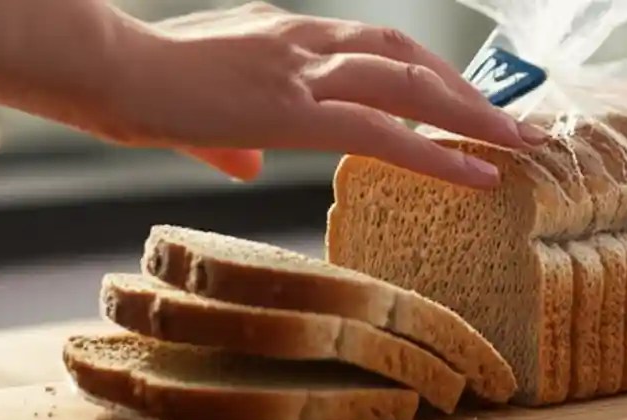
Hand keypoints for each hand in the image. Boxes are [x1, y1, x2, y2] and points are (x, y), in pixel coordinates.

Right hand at [102, 2, 548, 186]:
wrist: (108, 70)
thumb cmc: (143, 87)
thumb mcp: (202, 112)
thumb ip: (235, 138)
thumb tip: (249, 163)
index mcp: (289, 37)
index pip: (378, 49)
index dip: (429, 75)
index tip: (465, 102)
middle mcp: (308, 43)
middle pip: (409, 59)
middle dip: (468, 91)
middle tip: (515, 124)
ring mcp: (304, 71)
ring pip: (410, 88)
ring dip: (472, 116)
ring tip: (519, 146)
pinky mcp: (294, 110)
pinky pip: (383, 133)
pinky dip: (438, 154)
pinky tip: (478, 176)